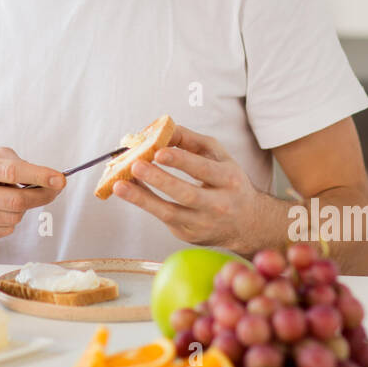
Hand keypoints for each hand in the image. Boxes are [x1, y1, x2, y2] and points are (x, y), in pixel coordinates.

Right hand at [0, 145, 64, 240]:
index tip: (60, 178)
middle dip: (42, 196)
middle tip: (53, 189)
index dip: (40, 175)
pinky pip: (6, 229)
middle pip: (17, 199)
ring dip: (23, 208)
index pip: (13, 171)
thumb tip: (38, 176)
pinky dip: (11, 219)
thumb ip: (9, 158)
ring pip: (14, 217)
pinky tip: (1, 208)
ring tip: (13, 196)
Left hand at [112, 124, 262, 253]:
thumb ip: (192, 141)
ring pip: (170, 212)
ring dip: (143, 199)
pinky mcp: (188, 235)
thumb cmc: (229, 183)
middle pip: (187, 193)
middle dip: (160, 180)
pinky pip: (163, 219)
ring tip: (120, 185)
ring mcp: (202, 224)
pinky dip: (144, 204)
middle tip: (136, 166)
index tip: (159, 151)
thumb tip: (163, 131)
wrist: (247, 223)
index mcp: (229, 180)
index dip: (181, 161)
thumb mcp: (220, 158)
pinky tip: (129, 192)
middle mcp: (218, 205)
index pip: (204, 169)